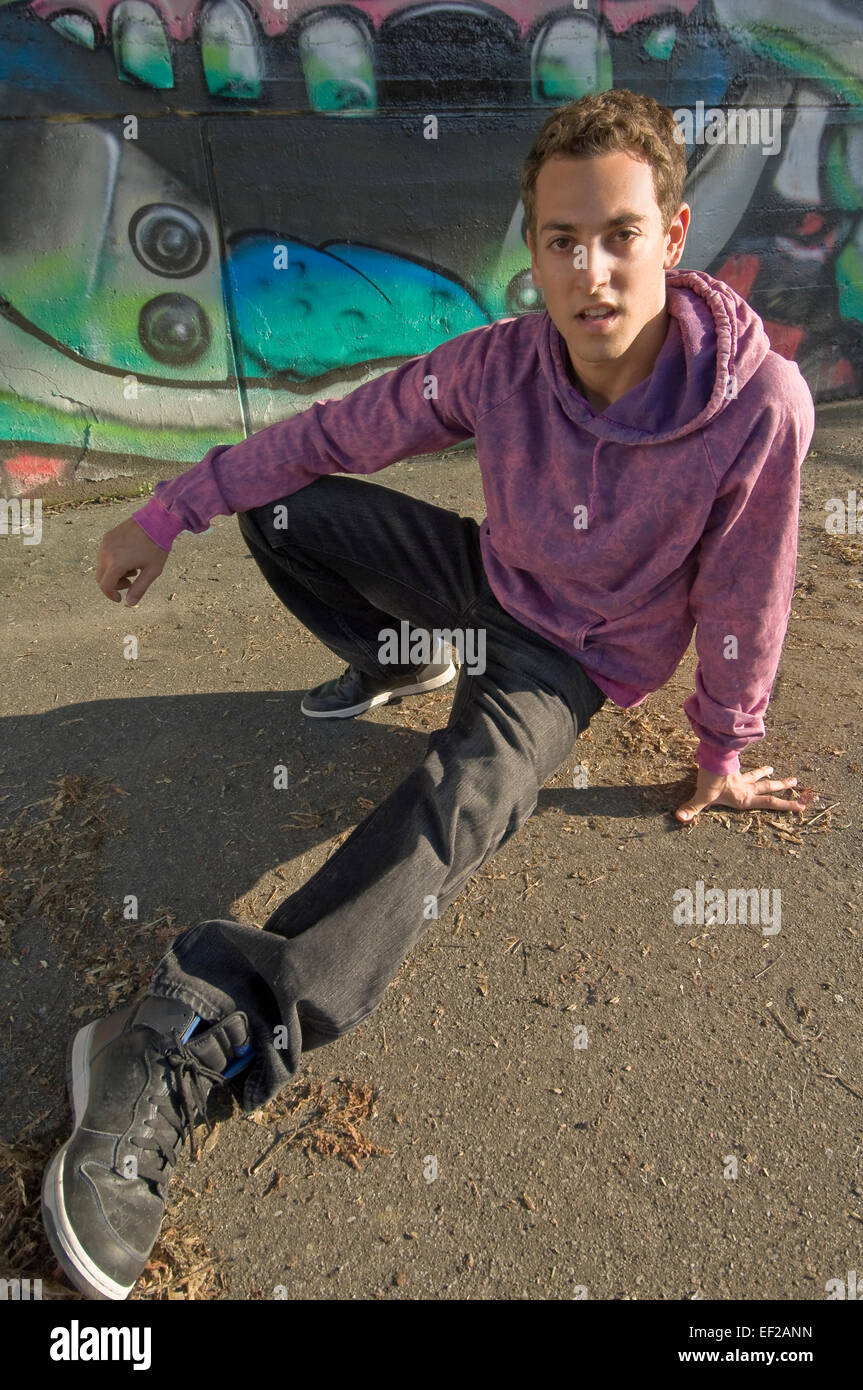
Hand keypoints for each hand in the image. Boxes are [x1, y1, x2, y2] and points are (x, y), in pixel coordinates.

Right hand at [96, 517, 167, 604]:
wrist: (157, 520)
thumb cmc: (157, 547)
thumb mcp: (152, 571)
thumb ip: (139, 589)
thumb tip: (129, 603)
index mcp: (116, 563)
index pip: (105, 586)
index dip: (111, 595)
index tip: (120, 598)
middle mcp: (106, 553)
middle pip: (101, 577)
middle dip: (113, 584)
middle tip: (130, 581)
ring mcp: (106, 543)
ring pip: (102, 565)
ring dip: (113, 572)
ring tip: (132, 568)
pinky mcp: (108, 536)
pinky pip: (104, 554)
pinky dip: (112, 561)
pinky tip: (129, 557)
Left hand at [675, 765, 811, 822]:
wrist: (714, 756)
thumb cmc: (710, 779)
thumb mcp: (701, 797)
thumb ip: (691, 809)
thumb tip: (679, 818)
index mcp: (744, 798)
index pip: (769, 803)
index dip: (786, 806)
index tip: (801, 806)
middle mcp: (746, 788)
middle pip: (768, 788)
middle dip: (782, 787)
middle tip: (796, 783)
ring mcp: (740, 777)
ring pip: (757, 776)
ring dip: (765, 773)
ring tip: (773, 769)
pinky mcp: (735, 767)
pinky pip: (744, 767)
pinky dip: (750, 766)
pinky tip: (748, 763)